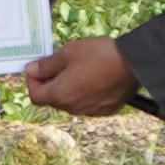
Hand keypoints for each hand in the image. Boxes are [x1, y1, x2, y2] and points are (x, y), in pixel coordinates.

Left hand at [19, 33, 138, 115]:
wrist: (134, 63)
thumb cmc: (99, 54)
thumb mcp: (68, 52)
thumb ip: (47, 65)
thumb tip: (31, 71)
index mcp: (60, 95)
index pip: (35, 96)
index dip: (32, 82)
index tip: (37, 68)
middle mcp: (73, 108)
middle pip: (53, 99)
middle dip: (51, 84)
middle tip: (59, 65)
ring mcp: (90, 111)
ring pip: (71, 102)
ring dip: (69, 89)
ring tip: (80, 70)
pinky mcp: (106, 110)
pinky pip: (88, 104)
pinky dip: (86, 94)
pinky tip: (95, 78)